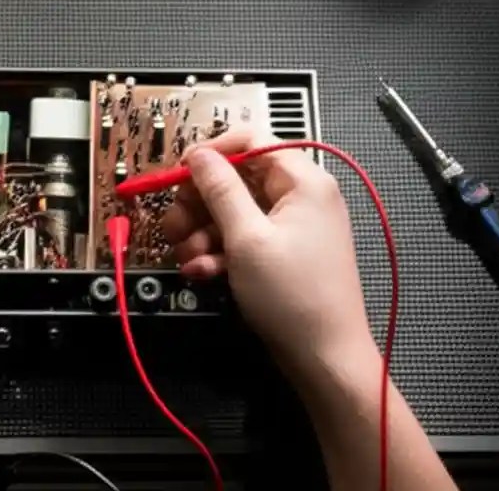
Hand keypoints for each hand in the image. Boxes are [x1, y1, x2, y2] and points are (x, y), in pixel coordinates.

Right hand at [161, 130, 374, 372]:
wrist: (325, 358)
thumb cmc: (294, 297)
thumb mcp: (247, 238)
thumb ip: (221, 190)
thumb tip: (199, 155)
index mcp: (304, 181)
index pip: (252, 141)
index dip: (212, 152)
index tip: (180, 172)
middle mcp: (302, 197)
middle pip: (239, 179)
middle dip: (200, 201)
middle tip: (173, 222)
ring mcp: (294, 227)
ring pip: (236, 212)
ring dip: (204, 231)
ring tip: (185, 255)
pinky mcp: (284, 254)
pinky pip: (245, 239)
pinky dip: (221, 251)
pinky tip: (203, 270)